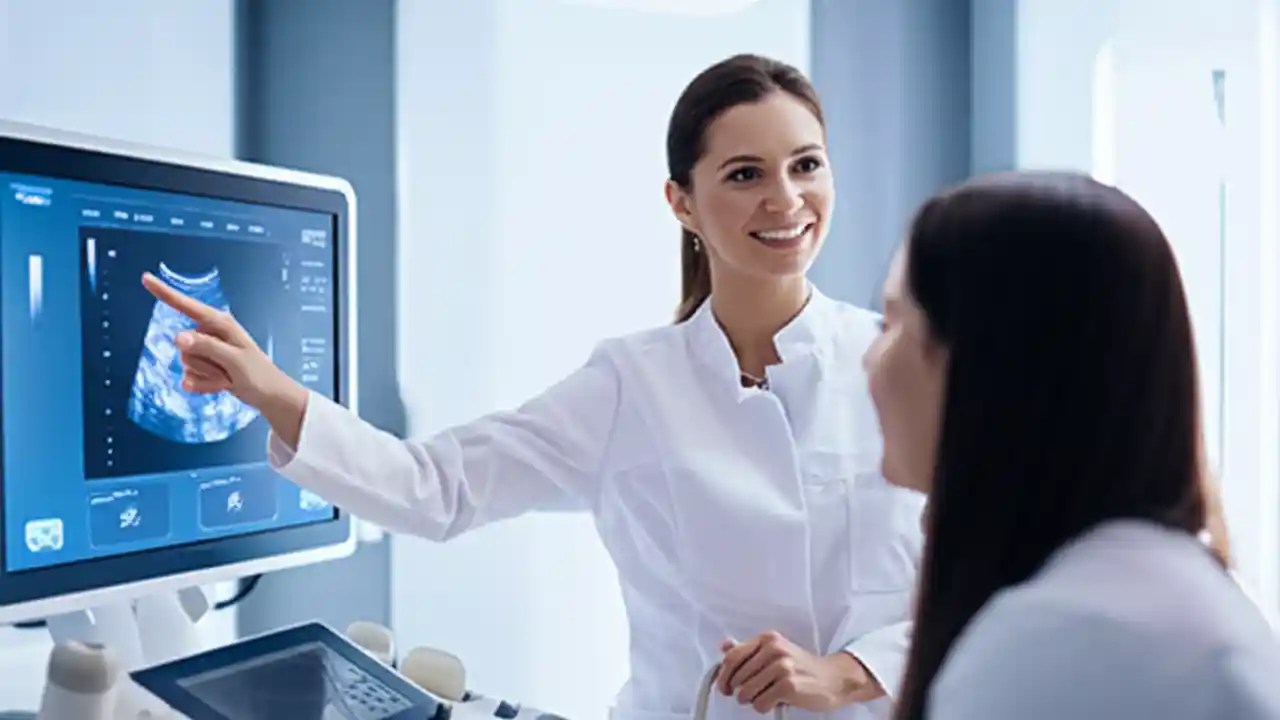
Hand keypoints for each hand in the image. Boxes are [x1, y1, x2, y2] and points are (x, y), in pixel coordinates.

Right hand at [141, 271, 307, 447]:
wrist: (268, 394)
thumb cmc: (258, 374)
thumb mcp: (233, 360)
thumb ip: (206, 347)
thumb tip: (178, 337)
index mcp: (220, 323)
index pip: (185, 306)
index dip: (164, 292)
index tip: (145, 278)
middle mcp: (210, 332)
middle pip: (183, 346)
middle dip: (203, 363)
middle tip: (228, 369)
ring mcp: (206, 349)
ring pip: (184, 362)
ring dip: (205, 375)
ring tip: (228, 377)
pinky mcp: (203, 365)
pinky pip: (188, 376)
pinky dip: (203, 384)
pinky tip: (221, 385)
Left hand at [717, 632, 881, 713]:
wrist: (833, 678)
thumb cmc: (802, 667)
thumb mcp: (775, 651)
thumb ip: (750, 650)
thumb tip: (724, 645)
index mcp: (768, 639)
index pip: (733, 656)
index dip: (723, 675)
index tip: (724, 687)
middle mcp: (774, 649)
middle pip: (737, 677)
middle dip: (739, 691)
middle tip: (748, 695)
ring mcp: (782, 667)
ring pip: (746, 693)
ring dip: (752, 700)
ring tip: (764, 696)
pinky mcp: (789, 686)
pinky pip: (760, 704)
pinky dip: (763, 707)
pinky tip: (775, 701)